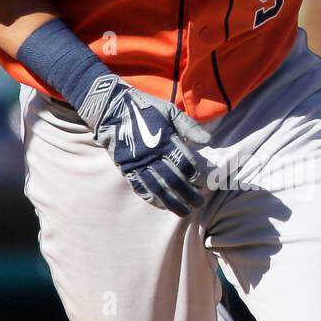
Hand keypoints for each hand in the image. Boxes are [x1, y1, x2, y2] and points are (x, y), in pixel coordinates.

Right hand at [77, 75, 210, 215]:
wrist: (112, 109)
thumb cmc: (145, 108)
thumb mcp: (170, 111)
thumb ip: (189, 126)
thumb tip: (208, 141)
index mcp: (165, 140)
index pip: (185, 164)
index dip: (196, 176)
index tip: (203, 183)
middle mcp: (152, 155)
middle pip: (174, 181)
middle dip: (188, 195)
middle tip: (199, 204)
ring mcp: (138, 164)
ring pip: (158, 189)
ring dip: (172, 203)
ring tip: (184, 212)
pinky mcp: (126, 168)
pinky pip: (140, 188)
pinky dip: (152, 199)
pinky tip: (162, 206)